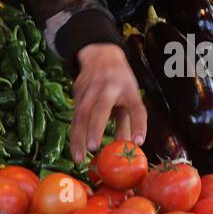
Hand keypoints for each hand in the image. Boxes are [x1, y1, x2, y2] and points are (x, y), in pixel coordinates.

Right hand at [70, 44, 147, 162]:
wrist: (101, 55)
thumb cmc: (120, 82)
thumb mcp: (130, 97)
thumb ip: (129, 122)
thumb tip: (130, 147)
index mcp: (128, 89)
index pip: (136, 107)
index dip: (138, 124)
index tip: (138, 141)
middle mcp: (109, 87)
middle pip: (101, 107)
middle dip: (96, 128)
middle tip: (93, 148)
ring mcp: (90, 88)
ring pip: (81, 113)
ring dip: (78, 136)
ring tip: (79, 158)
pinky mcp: (77, 92)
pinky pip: (75, 115)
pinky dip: (74, 133)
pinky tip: (75, 149)